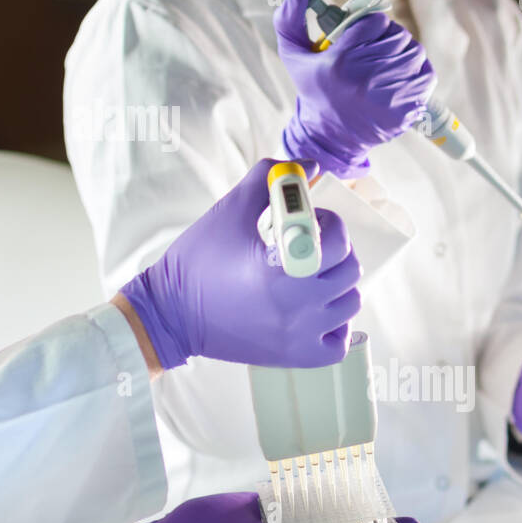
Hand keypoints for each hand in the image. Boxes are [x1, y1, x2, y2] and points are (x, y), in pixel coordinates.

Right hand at [119, 158, 360, 368]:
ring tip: (311, 275)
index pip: (338, 242)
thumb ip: (270, 180)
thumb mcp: (230, 209)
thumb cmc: (198, 260)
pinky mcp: (294, 356)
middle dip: (336, 249)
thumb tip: (308, 166)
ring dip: (337, 283)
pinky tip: (314, 309)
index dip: (330, 223)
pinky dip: (335, 324)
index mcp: (282, 268)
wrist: (172, 313)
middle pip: (350, 270)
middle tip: (312, 244)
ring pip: (349, 303)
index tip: (312, 219)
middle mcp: (297, 305)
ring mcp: (299, 335)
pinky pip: (338, 341)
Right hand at [275, 0, 435, 178]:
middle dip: (388, 38)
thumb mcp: (293, 56)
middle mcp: (367, 77)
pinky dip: (417, 72)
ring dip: (404, 54)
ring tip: (387, 64)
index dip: (372, 24)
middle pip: (399, 35)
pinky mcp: (408, 109)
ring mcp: (390, 94)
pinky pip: (426, 75)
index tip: (363, 35)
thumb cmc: (314, 90)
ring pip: (414, 52)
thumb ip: (289, 20)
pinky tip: (399, 78)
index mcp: (341, 61)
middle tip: (376, 49)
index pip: (376, 22)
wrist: (330, 137)